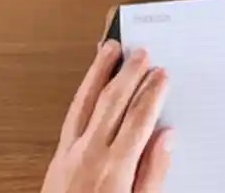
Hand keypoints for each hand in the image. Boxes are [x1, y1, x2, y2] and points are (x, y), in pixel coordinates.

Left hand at [41, 41, 172, 192]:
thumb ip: (154, 174)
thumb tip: (166, 138)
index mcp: (115, 168)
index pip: (139, 118)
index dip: (153, 92)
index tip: (163, 75)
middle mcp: (90, 154)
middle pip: (113, 102)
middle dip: (130, 73)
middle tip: (142, 53)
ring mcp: (70, 154)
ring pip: (86, 101)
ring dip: (99, 72)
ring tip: (109, 51)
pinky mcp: (57, 158)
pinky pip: (71, 115)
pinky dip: (82, 94)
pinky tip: (89, 84)